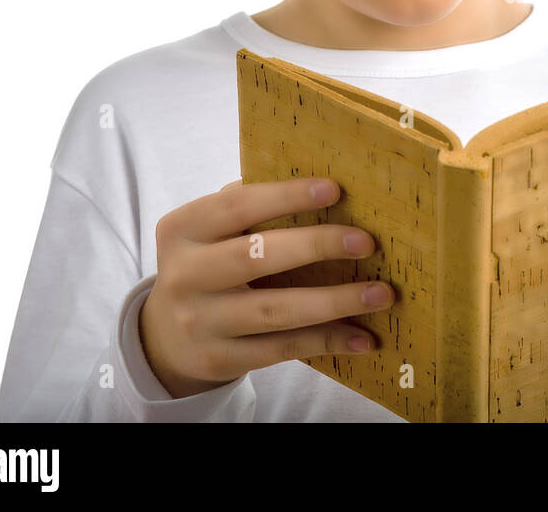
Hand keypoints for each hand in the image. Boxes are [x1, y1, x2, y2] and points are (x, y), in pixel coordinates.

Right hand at [138, 176, 393, 398]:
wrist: (165, 334)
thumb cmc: (209, 264)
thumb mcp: (211, 232)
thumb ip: (250, 208)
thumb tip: (327, 188)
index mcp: (183, 229)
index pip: (236, 205)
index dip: (286, 196)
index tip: (335, 189)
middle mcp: (184, 275)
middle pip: (256, 257)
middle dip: (316, 246)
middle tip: (367, 242)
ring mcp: (199, 321)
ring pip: (276, 310)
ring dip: (335, 302)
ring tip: (381, 294)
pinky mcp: (218, 359)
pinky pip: (282, 349)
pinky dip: (326, 341)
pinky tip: (363, 337)